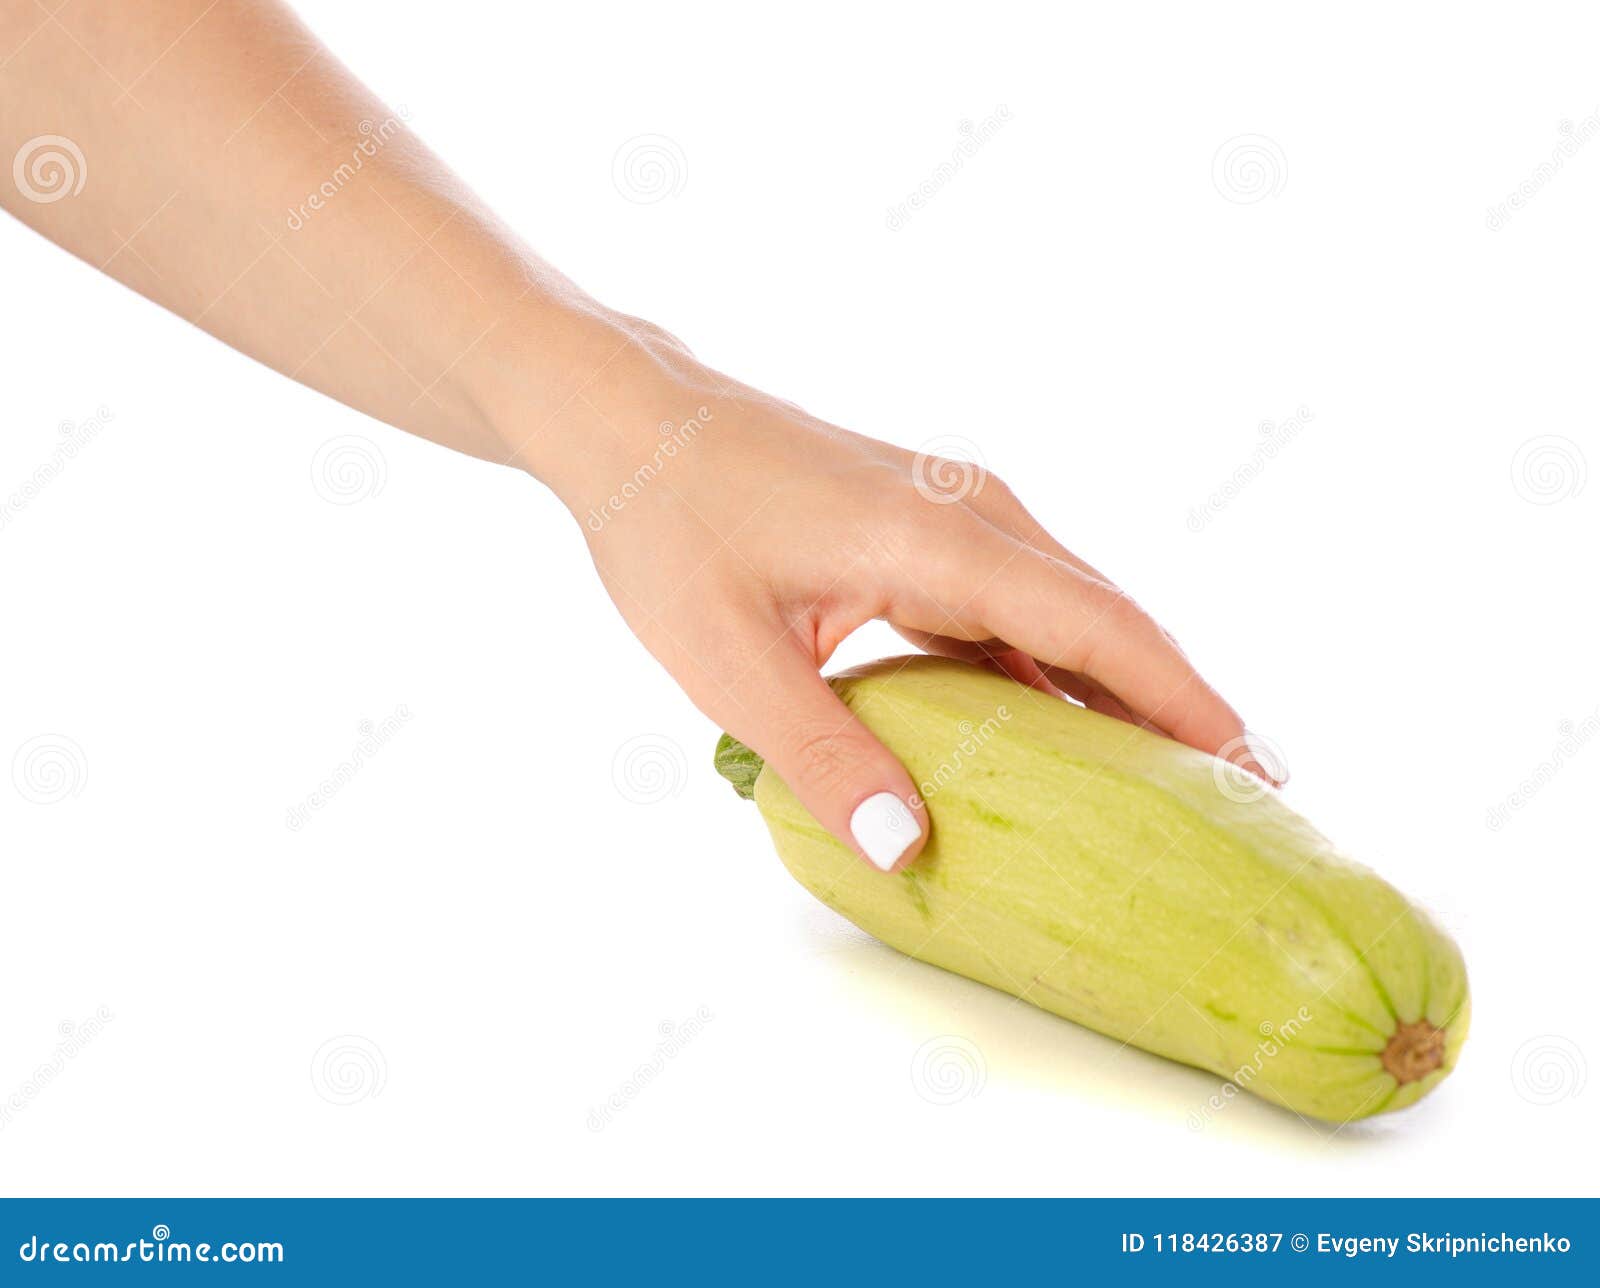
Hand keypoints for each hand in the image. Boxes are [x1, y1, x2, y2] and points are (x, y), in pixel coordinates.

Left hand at [523, 323, 1271, 872]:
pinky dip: (1054, 665)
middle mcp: (971, 515)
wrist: (633, 422)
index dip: (1185, 700)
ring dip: (1118, 686)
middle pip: (1107, 616)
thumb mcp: (731, 662)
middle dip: (1177, 701)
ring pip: (1067, 609)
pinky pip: (1018, 604)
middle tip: (1242, 793)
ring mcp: (954, 514)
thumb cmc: (671, 526)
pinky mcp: (927, 527)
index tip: (1255, 765)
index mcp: (940, 540)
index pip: (1099, 628)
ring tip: (1171, 773)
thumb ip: (823, 757)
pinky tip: (1061, 725)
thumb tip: (908, 847)